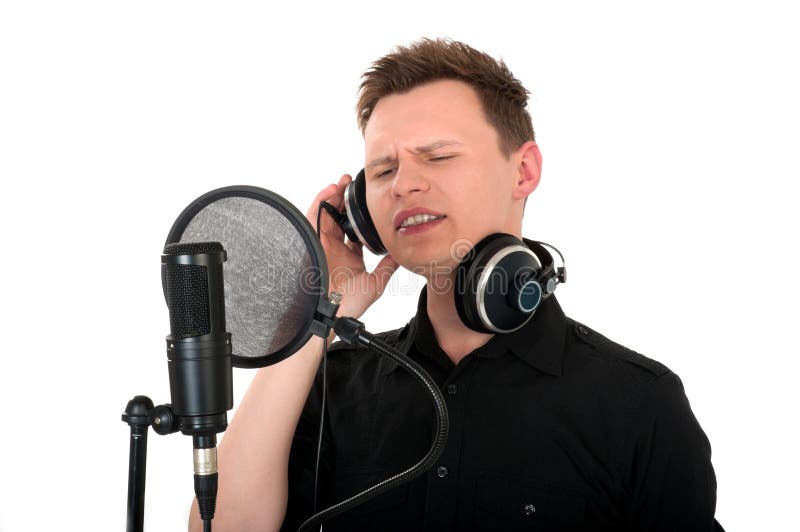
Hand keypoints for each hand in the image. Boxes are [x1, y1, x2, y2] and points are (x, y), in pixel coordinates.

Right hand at [306, 174, 398, 320]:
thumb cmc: (349, 303)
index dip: (361, 216)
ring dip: (334, 195)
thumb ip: (388, 266)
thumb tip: (401, 253)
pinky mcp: (311, 240)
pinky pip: (313, 215)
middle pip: (338, 217)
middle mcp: (333, 248)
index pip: (354, 230)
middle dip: (345, 200)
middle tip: (354, 185)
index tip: (370, 203)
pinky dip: (321, 200)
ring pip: (325, 212)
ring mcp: (321, 244)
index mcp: (348, 256)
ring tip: (344, 181)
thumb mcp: (376, 282)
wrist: (330, 311)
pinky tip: (332, 189)